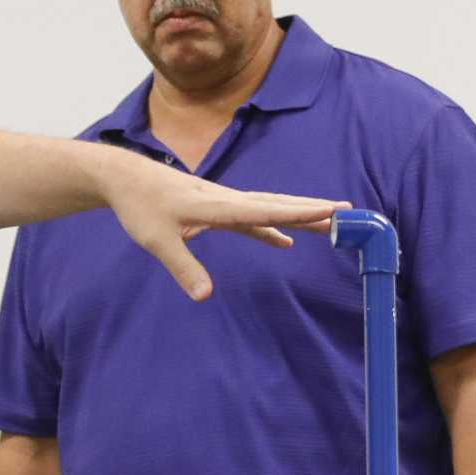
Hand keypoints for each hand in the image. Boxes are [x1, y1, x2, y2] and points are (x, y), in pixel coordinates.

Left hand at [93, 147, 342, 301]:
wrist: (124, 177)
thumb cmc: (139, 207)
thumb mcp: (156, 241)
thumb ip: (182, 267)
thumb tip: (204, 297)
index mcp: (216, 206)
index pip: (265, 211)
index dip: (299, 213)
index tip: (332, 213)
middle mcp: (226, 200)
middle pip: (277, 206)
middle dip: (313, 212)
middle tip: (351, 214)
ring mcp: (223, 203)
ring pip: (268, 209)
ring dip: (298, 215)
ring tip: (332, 222)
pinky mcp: (215, 209)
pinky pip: (251, 218)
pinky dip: (270, 228)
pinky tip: (285, 241)